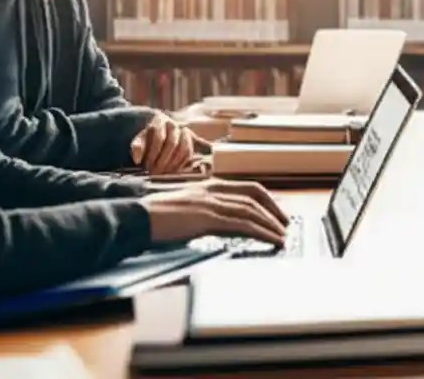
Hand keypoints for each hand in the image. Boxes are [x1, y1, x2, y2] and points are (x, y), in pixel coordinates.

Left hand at [131, 114, 213, 173]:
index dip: (153, 154)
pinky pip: (189, 153)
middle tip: (155, 172)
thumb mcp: (140, 140)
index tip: (147, 166)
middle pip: (172, 143)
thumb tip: (137, 160)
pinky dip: (181, 164)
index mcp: (159, 120)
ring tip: (164, 173)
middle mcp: (173, 124)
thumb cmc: (147, 139)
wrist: (161, 135)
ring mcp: (184, 132)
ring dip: (173, 163)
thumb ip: (137, 147)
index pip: (158, 138)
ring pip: (182, 148)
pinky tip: (172, 171)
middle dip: (163, 160)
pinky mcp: (190, 141)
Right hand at [142, 177, 289, 245]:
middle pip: (255, 196)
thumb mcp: (185, 207)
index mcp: (209, 185)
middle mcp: (213, 190)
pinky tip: (270, 239)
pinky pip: (242, 224)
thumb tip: (220, 222)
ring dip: (271, 224)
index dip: (267, 199)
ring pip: (251, 210)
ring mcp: (211, 202)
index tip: (277, 211)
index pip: (247, 187)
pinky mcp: (207, 217)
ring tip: (283, 236)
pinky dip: (261, 231)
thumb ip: (204, 210)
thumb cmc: (155, 217)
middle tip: (286, 225)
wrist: (136, 217)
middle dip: (274, 211)